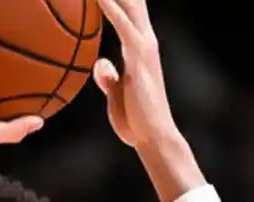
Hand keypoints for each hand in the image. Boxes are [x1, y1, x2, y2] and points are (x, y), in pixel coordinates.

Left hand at [93, 0, 176, 148]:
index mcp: (138, 46)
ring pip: (129, 5)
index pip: (127, 9)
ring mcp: (144, 47)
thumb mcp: (116, 93)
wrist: (152, 137)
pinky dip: (110, 8)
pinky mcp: (140, 57)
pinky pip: (123, 26)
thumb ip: (109, 76)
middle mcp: (144, 40)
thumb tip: (101, 65)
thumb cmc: (135, 119)